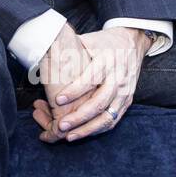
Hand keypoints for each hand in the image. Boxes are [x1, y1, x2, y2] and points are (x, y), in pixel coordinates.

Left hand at [32, 26, 150, 141]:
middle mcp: (118, 77)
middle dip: (80, 116)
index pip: (91, 78)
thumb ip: (69, 49)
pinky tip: (82, 133)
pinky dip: (98, 129)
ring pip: (108, 116)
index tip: (57, 100)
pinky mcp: (128, 101)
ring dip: (88, 128)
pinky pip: (114, 119)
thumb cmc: (103, 42)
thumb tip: (43, 51)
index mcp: (107, 60)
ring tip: (69, 136)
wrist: (132, 42)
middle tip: (61, 125)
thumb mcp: (87, 40)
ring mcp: (125, 91)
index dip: (74, 91)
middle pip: (100, 102)